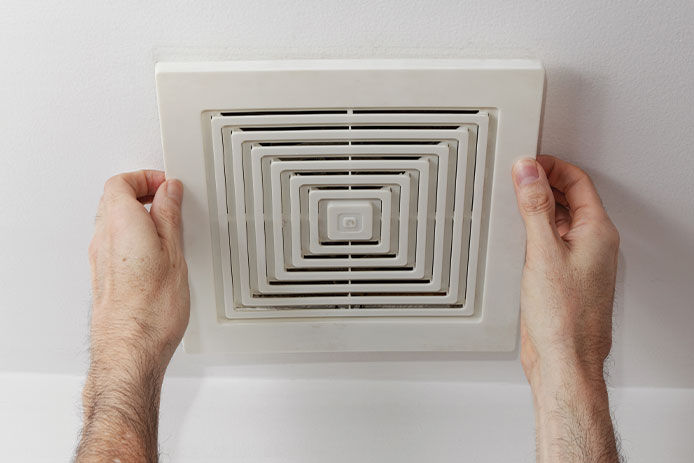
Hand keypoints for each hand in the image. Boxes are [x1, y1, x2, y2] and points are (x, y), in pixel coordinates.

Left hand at [77, 170, 188, 461]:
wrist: (131, 350)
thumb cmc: (152, 309)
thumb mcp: (174, 252)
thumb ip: (169, 216)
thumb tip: (170, 193)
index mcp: (120, 223)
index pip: (121, 182)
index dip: (145, 177)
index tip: (167, 184)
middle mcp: (103, 239)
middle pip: (113, 200)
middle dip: (141, 193)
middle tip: (168, 198)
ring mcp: (100, 259)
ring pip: (112, 222)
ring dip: (137, 216)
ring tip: (166, 224)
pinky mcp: (104, 277)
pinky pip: (115, 243)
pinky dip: (133, 236)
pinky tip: (155, 251)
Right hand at [512, 155, 619, 461]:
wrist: (563, 360)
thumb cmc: (564, 318)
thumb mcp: (543, 252)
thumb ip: (535, 208)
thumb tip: (529, 171)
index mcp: (596, 233)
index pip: (578, 182)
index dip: (552, 166)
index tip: (527, 161)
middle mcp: (591, 245)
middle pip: (570, 199)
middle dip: (543, 183)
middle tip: (516, 176)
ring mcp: (578, 262)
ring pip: (559, 221)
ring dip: (538, 207)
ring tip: (513, 200)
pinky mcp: (562, 278)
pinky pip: (550, 242)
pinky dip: (534, 231)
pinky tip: (515, 235)